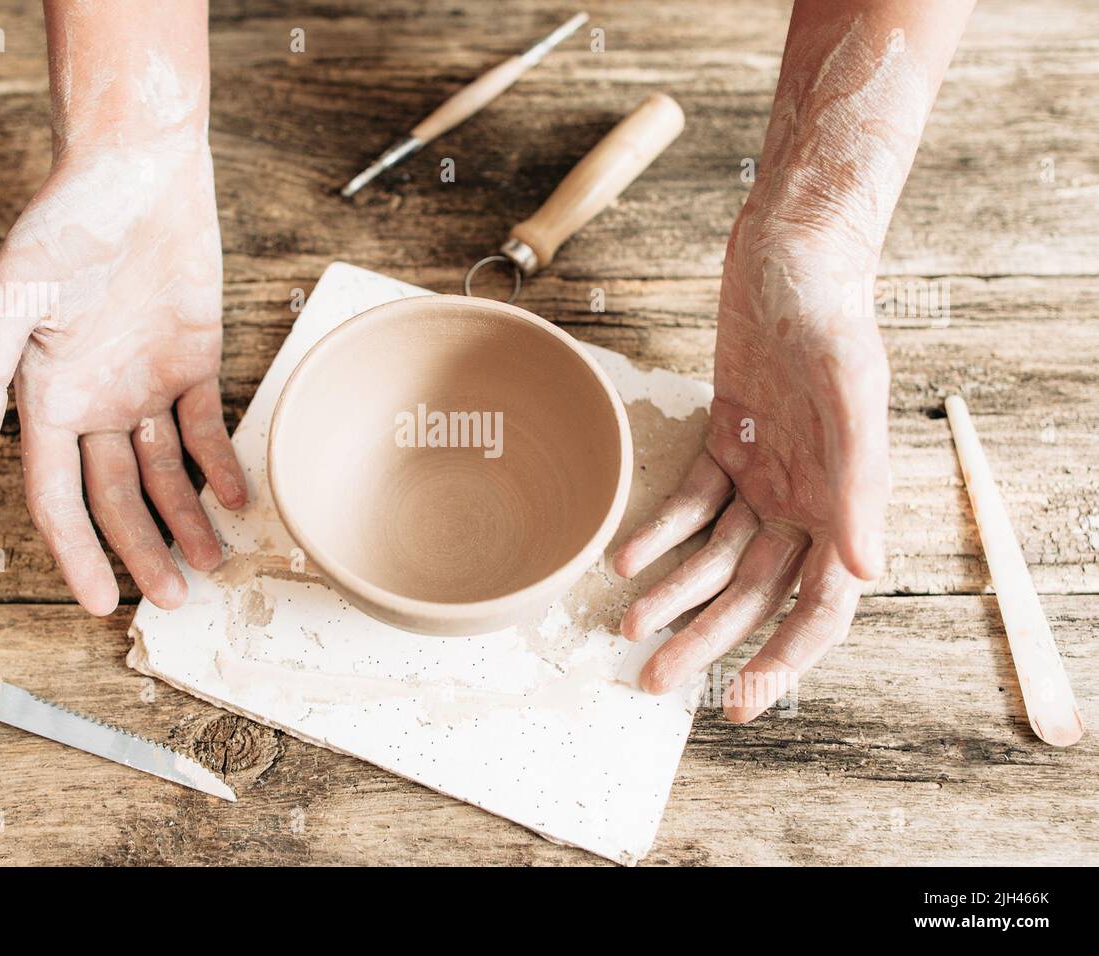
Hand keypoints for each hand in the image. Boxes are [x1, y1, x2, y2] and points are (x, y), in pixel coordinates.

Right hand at [0, 137, 245, 614]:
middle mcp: (94, 401)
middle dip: (142, 550)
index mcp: (44, 397)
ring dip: (188, 518)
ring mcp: (145, 385)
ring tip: (214, 562)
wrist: (139, 171)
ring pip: (166, 473)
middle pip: (117, 497)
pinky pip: (207, 428)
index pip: (56, 496)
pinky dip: (222, 463)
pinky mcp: (194, 363)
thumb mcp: (10, 296)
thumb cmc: (65, 224)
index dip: (75, 553)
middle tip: (174, 599)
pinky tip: (238, 497)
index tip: (98, 604)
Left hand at [614, 202, 890, 720]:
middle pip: (755, 593)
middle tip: (655, 679)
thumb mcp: (849, 392)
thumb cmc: (829, 312)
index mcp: (848, 500)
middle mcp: (809, 497)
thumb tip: (867, 569)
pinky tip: (623, 557)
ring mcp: (767, 473)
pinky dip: (660, 531)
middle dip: (707, 640)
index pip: (821, 604)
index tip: (739, 701)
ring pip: (717, 556)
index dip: (784, 658)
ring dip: (674, 593)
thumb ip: (858, 482)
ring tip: (627, 627)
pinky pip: (692, 502)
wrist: (787, 253)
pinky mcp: (729, 442)